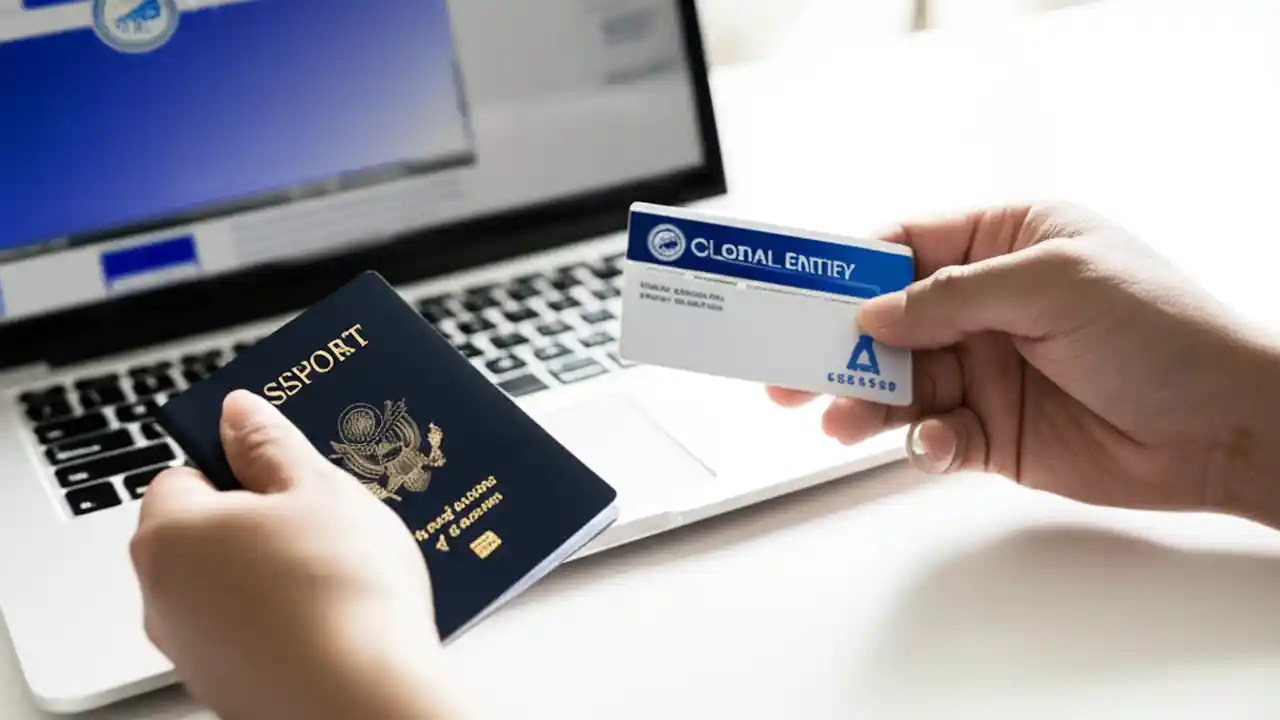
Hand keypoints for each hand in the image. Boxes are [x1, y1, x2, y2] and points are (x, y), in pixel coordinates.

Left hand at [131, 391, 464, 719]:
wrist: (365, 701)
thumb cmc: (341, 593)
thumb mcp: (317, 488)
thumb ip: (270, 443)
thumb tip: (240, 412)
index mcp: (172, 534)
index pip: (182, 474)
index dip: (239, 463)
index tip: (284, 465)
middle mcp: (164, 597)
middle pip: (205, 533)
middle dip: (261, 519)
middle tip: (323, 514)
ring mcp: (194, 652)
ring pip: (231, 587)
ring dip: (275, 572)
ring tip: (341, 568)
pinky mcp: (230, 690)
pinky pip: (253, 634)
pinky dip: (286, 621)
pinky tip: (338, 615)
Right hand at [769, 205, 1279, 526]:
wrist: (1226, 427)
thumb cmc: (1164, 331)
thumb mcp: (1052, 284)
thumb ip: (951, 297)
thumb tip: (874, 314)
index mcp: (1004, 243)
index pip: (902, 248)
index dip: (845, 270)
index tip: (795, 291)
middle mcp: (988, 306)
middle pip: (885, 322)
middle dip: (834, 346)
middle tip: (784, 371)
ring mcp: (988, 370)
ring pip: (898, 383)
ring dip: (863, 400)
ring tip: (837, 419)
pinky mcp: (996, 431)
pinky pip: (934, 435)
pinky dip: (923, 441)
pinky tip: (936, 443)